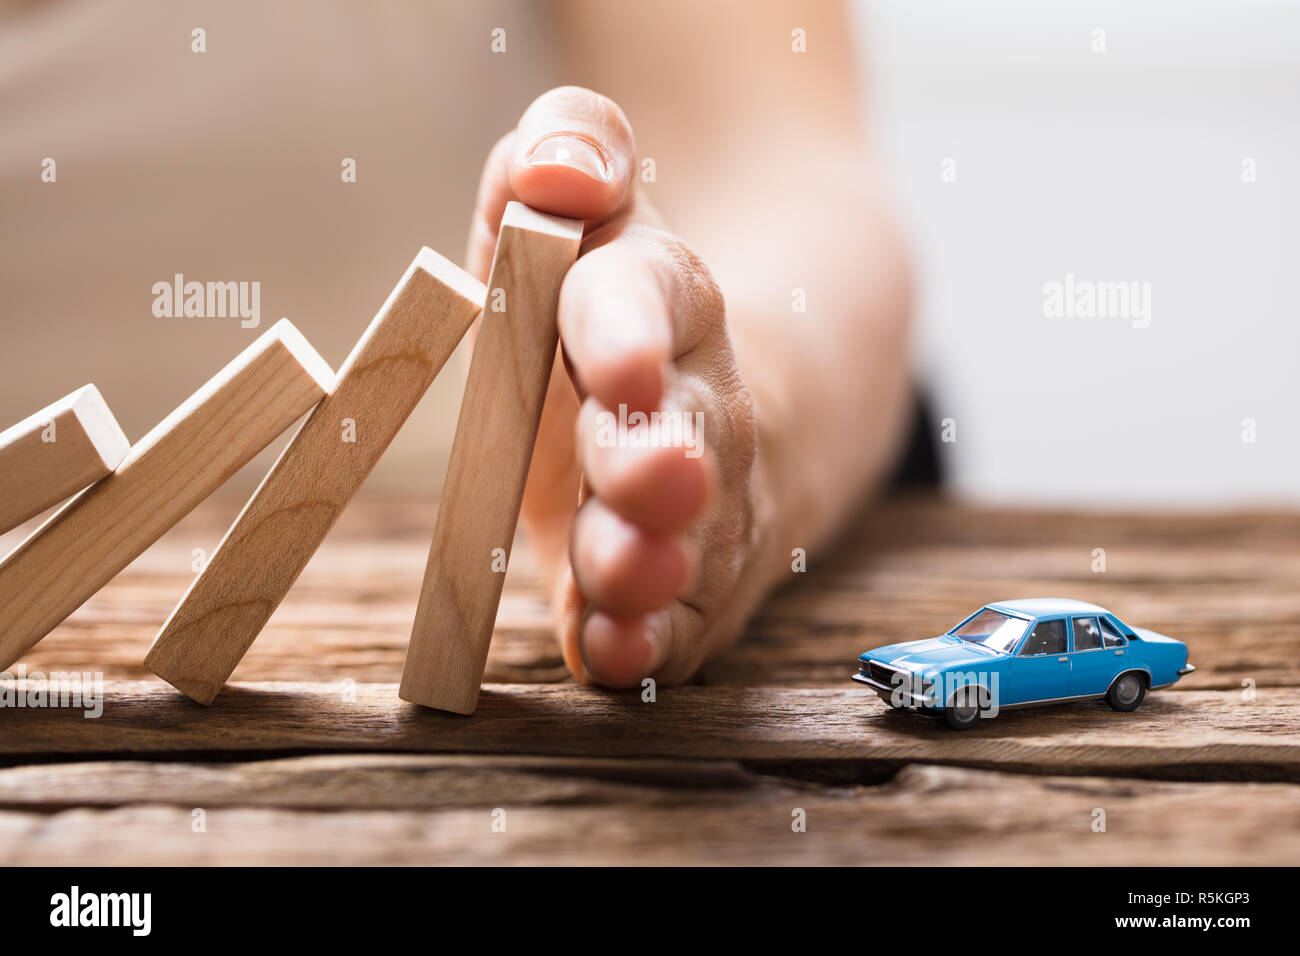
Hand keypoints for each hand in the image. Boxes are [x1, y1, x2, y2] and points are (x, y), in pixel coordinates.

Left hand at [466, 87, 760, 686]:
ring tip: (623, 582)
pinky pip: (680, 612)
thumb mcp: (582, 203)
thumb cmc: (602, 292)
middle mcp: (696, 398)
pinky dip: (647, 636)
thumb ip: (570, 150)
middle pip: (690, 427)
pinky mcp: (693, 573)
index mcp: (659, 295)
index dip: (632, 330)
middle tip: (644, 481)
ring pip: (696, 533)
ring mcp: (705, 496)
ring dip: (655, 562)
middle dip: (660, 459)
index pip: (651, 295)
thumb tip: (553, 170)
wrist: (701, 384)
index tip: (618, 364)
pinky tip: (614, 654)